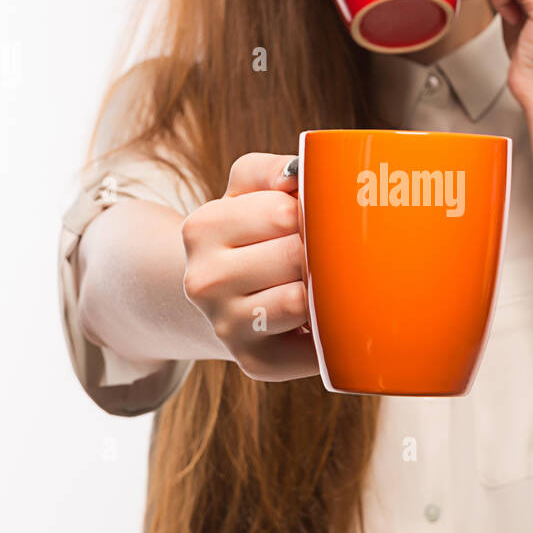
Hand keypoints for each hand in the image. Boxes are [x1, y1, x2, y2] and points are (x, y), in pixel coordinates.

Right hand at [181, 153, 318, 381]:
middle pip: (295, 257)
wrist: (223, 293)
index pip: (283, 213)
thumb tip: (302, 171)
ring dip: (322, 289)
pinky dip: (329, 329)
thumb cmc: (250, 231)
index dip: (312, 214)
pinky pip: (313, 345)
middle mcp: (203, 281)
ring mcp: (225, 326)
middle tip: (322, 251)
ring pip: (299, 301)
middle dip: (320, 251)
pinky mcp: (255, 362)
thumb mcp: (249, 189)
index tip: (311, 218)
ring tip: (320, 280)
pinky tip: (321, 316)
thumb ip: (273, 170)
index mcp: (202, 229)